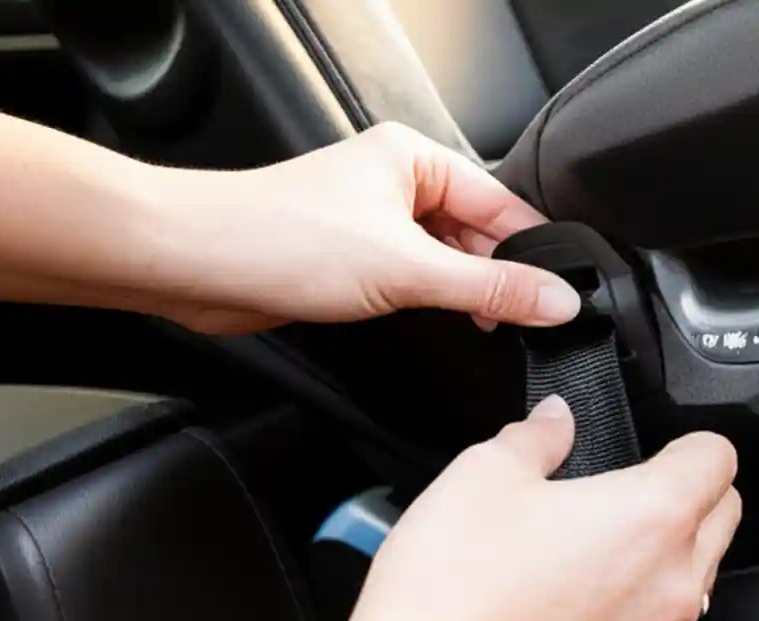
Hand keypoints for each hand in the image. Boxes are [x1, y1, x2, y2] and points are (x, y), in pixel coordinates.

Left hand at [142, 122, 578, 332]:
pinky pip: (414, 275)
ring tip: (488, 324)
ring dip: (466, 290)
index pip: (501, 203)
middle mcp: (396, 181)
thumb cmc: (279, 238)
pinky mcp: (353, 256)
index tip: (564, 294)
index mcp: (414, 157)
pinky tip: (444, 320)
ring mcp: (374, 219)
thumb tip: (555, 299)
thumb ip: (489, 287)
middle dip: (500, 275)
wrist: (193, 263)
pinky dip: (435, 298)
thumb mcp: (406, 268)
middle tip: (527, 318)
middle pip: (477, 230)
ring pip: (446, 256)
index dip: (535, 250)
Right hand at [291, 396, 740, 620]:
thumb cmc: (448, 593)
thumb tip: (555, 419)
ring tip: (590, 556)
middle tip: (623, 495)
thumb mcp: (482, 475)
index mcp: (651, 515)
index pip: (717, 456)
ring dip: (665, 561)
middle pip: (723, 517)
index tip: (660, 447)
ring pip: (697, 581)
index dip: (687, 441)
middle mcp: (673, 583)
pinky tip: (577, 613)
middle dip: (689, 496)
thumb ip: (536, 436)